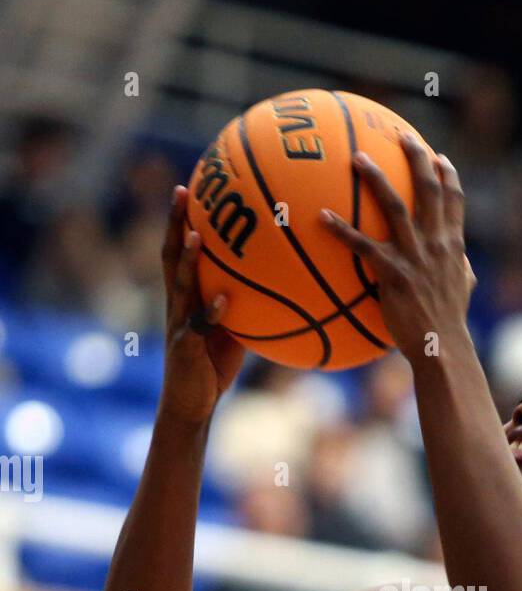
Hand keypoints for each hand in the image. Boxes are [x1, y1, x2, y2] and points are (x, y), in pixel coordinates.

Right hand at [160, 186, 245, 422]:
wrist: (192, 404)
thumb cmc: (213, 366)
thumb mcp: (233, 329)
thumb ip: (246, 304)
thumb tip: (281, 283)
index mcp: (186, 296)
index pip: (180, 248)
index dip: (181, 218)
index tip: (189, 186)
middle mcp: (177, 303)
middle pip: (171, 254)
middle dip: (175, 222)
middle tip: (182, 191)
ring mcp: (179, 324)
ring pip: (179, 284)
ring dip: (187, 260)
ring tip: (197, 236)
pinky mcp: (185, 347)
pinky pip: (199, 326)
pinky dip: (212, 312)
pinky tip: (224, 300)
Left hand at [320, 135, 475, 365]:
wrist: (442, 349)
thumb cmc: (448, 325)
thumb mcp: (463, 290)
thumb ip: (461, 270)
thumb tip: (461, 263)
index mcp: (453, 246)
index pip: (454, 200)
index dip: (447, 174)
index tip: (437, 155)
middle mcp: (437, 244)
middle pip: (429, 189)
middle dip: (415, 157)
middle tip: (399, 134)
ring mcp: (416, 257)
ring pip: (396, 206)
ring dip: (376, 179)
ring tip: (357, 158)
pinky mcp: (394, 274)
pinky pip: (364, 246)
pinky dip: (342, 230)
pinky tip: (321, 217)